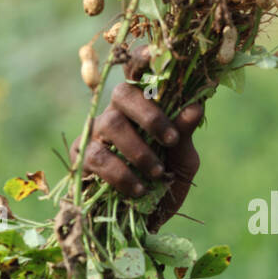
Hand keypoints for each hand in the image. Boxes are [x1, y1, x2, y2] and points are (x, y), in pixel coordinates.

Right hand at [69, 45, 203, 230]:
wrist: (142, 226)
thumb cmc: (163, 188)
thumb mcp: (183, 163)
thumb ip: (185, 136)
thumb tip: (196, 107)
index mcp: (142, 108)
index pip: (138, 73)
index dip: (144, 57)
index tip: (157, 52)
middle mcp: (116, 114)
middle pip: (122, 93)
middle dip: (149, 115)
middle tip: (170, 142)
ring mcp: (95, 135)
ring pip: (111, 124)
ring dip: (139, 150)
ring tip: (156, 174)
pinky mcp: (81, 160)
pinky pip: (97, 157)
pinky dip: (122, 174)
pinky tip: (138, 190)